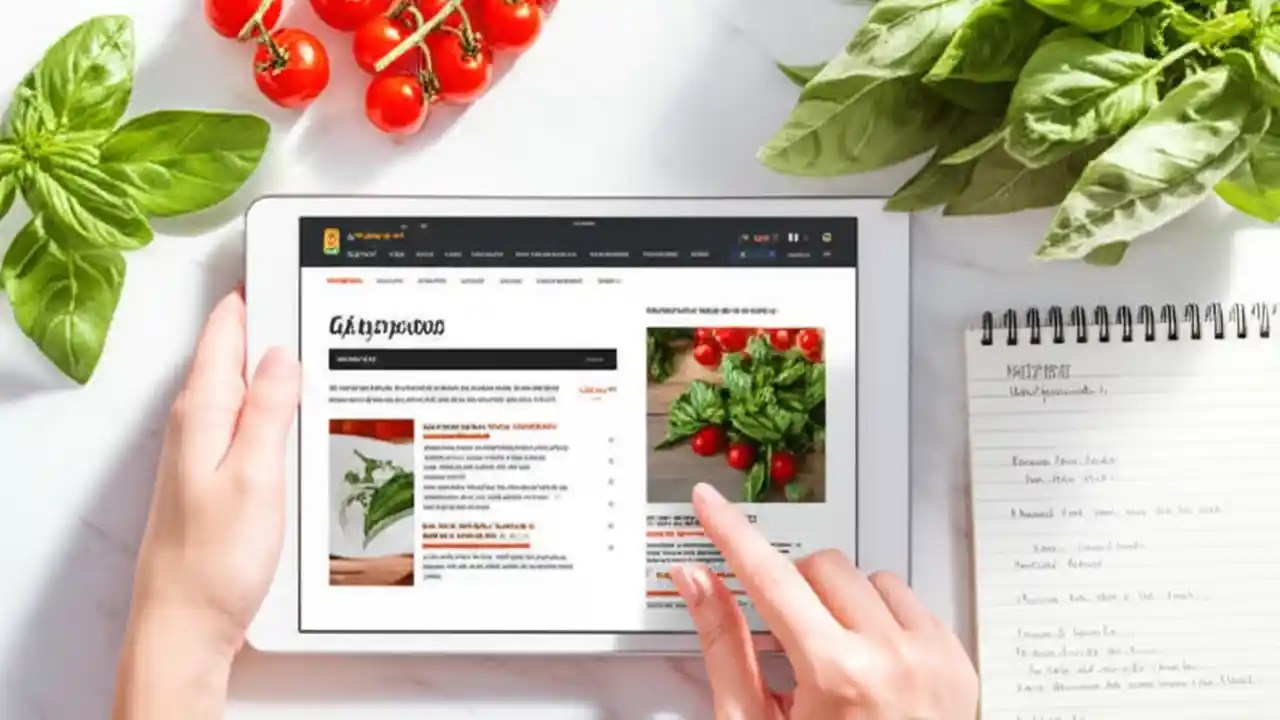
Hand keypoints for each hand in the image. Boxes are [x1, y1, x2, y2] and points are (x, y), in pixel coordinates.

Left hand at [114, 291, 298, 719]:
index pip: (227, 329)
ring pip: (242, 383)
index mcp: (202, 410)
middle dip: (272, 320)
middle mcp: (196, 421)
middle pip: (235, 350)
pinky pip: (246, 417)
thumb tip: (283, 354)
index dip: (258, 293)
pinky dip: (273, 402)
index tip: (289, 263)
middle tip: (314, 290)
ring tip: (316, 337)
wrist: (186, 625)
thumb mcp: (255, 476)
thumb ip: (267, 410)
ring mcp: (204, 446)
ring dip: (275, 362)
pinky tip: (297, 408)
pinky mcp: (216, 472)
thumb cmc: (213, 561)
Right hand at [671, 484, 977, 719]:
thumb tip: (697, 583)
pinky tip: (870, 662)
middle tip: (787, 642)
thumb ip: (724, 646)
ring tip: (833, 658)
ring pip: (870, 576)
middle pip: (821, 566)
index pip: (770, 577)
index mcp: (838, 676)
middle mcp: (894, 658)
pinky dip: (882, 618)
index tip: (712, 505)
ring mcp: (934, 658)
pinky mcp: (958, 661)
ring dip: (841, 602)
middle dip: (793, 591)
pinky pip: (910, 600)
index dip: (732, 534)